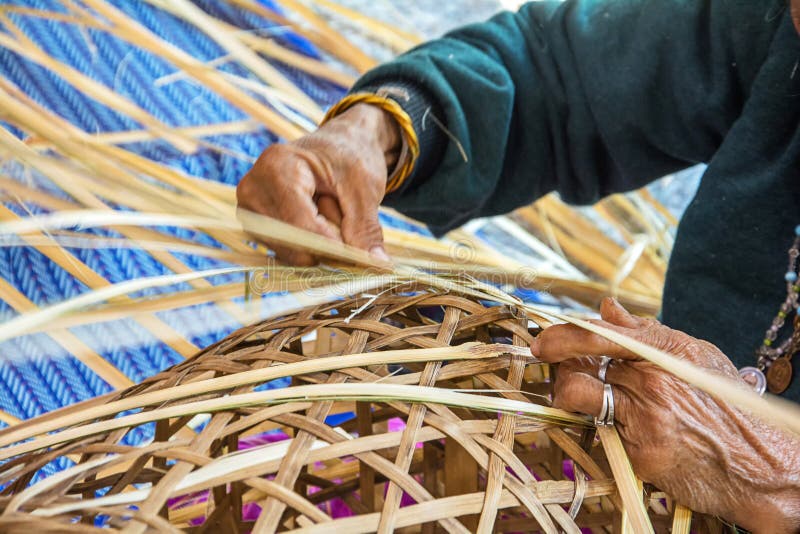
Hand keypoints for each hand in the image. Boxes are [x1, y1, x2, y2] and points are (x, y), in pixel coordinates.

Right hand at [237, 103, 400, 264]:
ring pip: (292, 253)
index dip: (333, 246)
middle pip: (294, 243)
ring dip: (320, 245)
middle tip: (345, 216)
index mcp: (277, 168)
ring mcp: (249, 210)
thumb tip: (375, 264)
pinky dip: (310, 246)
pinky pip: (288, 253)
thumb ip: (365, 226)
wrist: (338, 145)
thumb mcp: (365, 186)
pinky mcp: (256, 227)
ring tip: (329, 212)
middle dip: (328, 243)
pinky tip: (317, 221)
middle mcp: (253, 189)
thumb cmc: (350, 157)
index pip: (300, 225)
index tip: (362, 254)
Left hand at [531, 298, 799, 533]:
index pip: (600, 332)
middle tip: (548, 364)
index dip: (564, 334)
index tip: (542, 341)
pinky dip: (605, 431)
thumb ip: (648, 333)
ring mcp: (646, 414)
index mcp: (667, 349)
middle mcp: (653, 377)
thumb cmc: (726, 407)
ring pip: (577, 393)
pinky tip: (625, 433)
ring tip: (582, 399)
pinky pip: (601, 432)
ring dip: (568, 395)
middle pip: (580, 361)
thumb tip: (606, 307)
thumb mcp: (697, 358)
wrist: (760, 466)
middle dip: (560, 364)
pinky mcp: (641, 450)